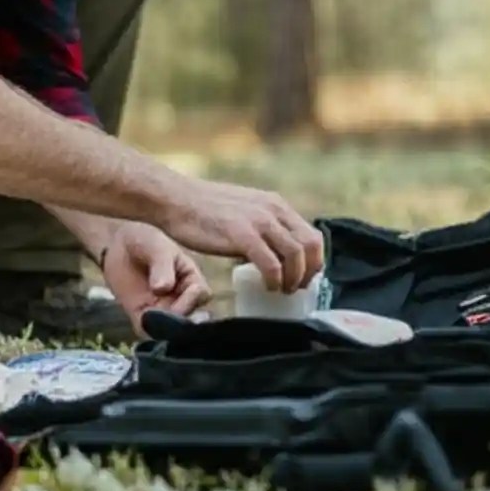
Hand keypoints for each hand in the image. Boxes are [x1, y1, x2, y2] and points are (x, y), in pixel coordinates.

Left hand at [99, 222, 211, 336]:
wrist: (117, 246)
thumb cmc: (144, 241)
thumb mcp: (156, 247)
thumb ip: (162, 266)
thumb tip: (162, 289)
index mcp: (192, 279)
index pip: (202, 294)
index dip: (191, 298)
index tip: (171, 294)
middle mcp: (182, 298)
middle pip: (190, 316)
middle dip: (179, 319)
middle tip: (162, 314)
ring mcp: (163, 310)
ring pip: (171, 330)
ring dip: (163, 329)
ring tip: (150, 319)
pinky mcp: (144, 317)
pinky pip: (149, 332)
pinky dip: (147, 332)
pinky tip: (141, 323)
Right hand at [160, 179, 323, 294]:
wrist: (175, 199)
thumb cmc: (202, 210)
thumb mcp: (243, 212)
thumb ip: (260, 228)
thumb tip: (270, 254)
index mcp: (275, 204)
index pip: (311, 235)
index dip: (314, 261)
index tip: (304, 278)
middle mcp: (273, 209)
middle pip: (311, 245)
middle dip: (309, 272)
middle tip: (297, 289)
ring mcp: (258, 221)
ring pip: (296, 255)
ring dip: (294, 279)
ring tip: (282, 291)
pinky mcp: (242, 234)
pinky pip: (271, 264)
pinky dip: (275, 280)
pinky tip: (268, 287)